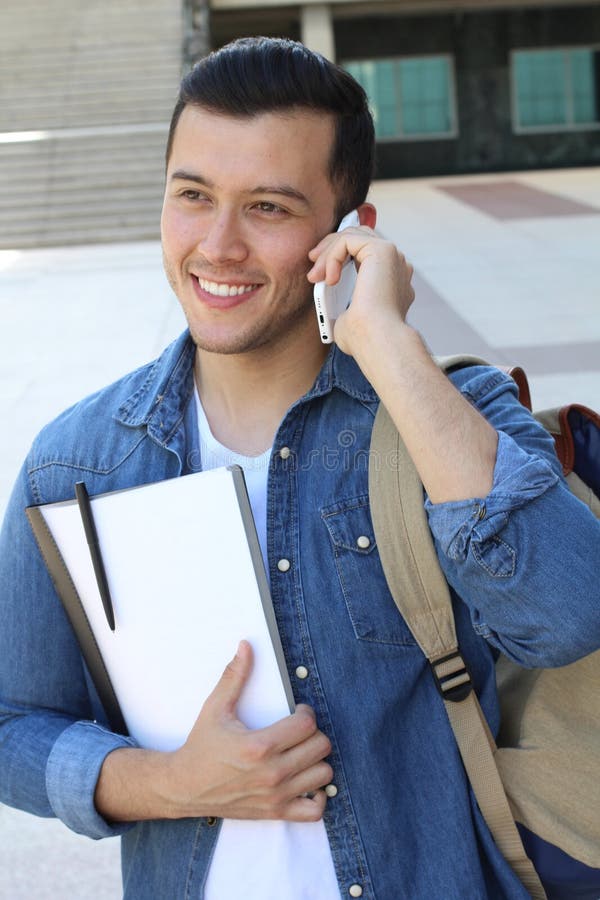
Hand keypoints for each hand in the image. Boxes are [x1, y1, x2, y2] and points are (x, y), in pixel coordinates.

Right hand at [166, 641, 332, 820]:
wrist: (183, 787)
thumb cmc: (201, 746)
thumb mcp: (215, 708)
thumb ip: (234, 676)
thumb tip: (246, 646)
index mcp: (259, 745)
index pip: (307, 724)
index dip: (306, 712)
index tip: (297, 710)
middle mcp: (272, 773)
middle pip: (320, 747)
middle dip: (313, 733)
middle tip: (299, 730)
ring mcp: (276, 796)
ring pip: (323, 775)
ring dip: (316, 761)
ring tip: (301, 752)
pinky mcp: (276, 812)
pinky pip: (315, 810)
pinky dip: (318, 795)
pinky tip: (305, 780)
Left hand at [307, 224, 414, 358]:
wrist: (377, 341)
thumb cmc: (365, 339)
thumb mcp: (349, 319)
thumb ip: (345, 306)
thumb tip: (330, 307)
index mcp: (392, 281)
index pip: (365, 254)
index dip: (340, 256)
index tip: (320, 272)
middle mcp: (396, 265)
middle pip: (359, 238)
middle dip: (331, 249)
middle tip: (312, 266)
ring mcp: (392, 256)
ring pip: (351, 237)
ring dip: (328, 254)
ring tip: (315, 276)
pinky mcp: (383, 250)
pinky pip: (348, 240)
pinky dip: (333, 256)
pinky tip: (329, 278)